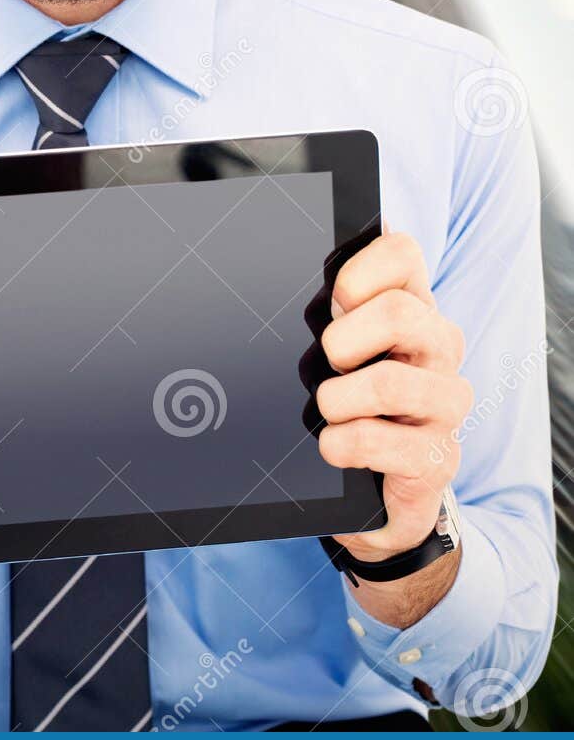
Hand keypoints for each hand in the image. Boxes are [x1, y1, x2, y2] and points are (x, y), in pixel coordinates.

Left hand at [316, 229, 472, 564]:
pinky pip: (376, 441)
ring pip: (388, 383)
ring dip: (337, 399)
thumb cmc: (355, 401)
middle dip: (342, 341)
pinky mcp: (437, 457)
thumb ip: (333, 305)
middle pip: (400, 313)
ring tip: (330, 410)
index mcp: (415, 307)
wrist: (382, 487)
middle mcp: (440, 348)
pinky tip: (336, 446)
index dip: (361, 270)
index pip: (404, 253)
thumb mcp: (342, 345)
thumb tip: (293, 266)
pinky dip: (341, 444)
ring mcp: (446, 403)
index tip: (336, 299)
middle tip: (329, 364)